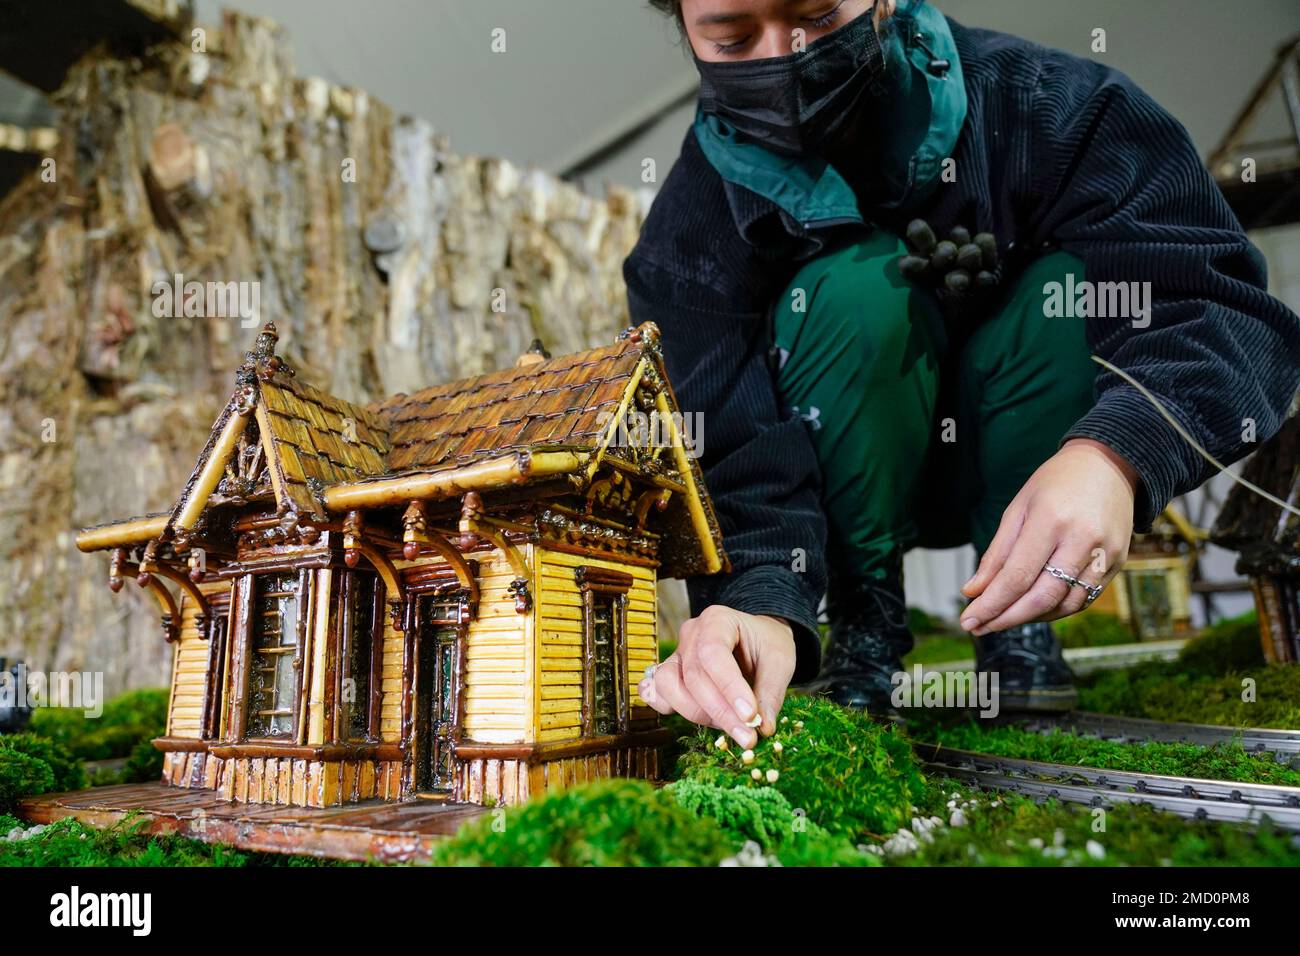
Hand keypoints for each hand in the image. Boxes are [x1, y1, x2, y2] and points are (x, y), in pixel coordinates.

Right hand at [638, 606, 794, 747]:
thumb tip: (762, 728)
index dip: (729, 688)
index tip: (750, 716)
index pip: (713, 654)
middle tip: (748, 737)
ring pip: (669, 686)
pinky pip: (658, 692)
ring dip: (699, 714)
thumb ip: (771, 693)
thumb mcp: (780, 661)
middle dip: (720, 712)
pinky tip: (698, 720)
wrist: (757, 639)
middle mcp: (691, 634)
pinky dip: (671, 708)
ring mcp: (677, 654)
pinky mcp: (671, 675)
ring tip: (731, 727)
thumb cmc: (767, 644)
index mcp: (717, 620)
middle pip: (693, 676)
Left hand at [959, 438, 1137, 634]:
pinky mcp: (1118, 564)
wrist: (1110, 465)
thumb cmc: (1056, 483)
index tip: (968, 620)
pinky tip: (1032, 608)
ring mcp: (1104, 554)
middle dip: (1005, 619)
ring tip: (1001, 618)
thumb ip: (997, 552)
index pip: (1017, 576)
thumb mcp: (1019, 508)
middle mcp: (1082, 540)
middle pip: (1041, 598)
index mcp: (1051, 520)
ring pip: (1064, 605)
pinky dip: (1055, 610)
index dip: (990, 605)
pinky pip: (1083, 600)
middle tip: (978, 628)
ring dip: (1030, 618)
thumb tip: (973, 591)